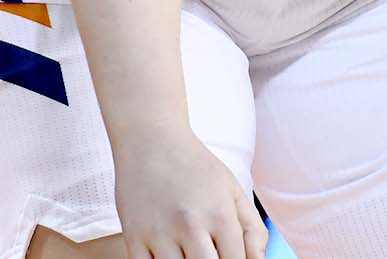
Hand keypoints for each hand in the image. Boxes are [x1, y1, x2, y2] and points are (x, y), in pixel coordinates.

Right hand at [113, 127, 265, 258]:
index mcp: (220, 213)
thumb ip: (252, 229)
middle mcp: (190, 224)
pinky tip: (168, 256)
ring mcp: (159, 232)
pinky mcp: (133, 237)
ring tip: (190, 253)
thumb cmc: (195, 167)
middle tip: (208, 255)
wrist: (151, 139)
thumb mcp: (232, 189)